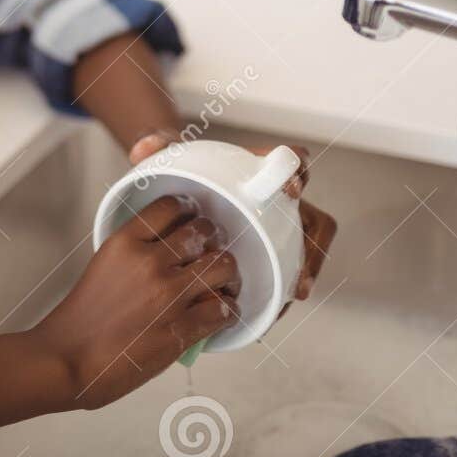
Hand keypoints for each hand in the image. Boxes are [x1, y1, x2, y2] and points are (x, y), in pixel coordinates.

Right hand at [31, 194, 239, 410]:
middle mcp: (150, 262)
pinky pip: (223, 309)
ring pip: (222, 266)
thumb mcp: (103, 265)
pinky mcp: (182, 327)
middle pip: (203, 232)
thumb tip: (167, 251)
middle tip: (215, 248)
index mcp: (125, 242)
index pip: (170, 206)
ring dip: (228, 273)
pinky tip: (224, 311)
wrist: (68, 359)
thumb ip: (134, 253)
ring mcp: (169, 294)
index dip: (189, 207)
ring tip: (225, 281)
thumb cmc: (80, 319)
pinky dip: (229, 309)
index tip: (194, 214)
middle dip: (214, 238)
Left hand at [129, 132, 336, 306]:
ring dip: (307, 270)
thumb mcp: (166, 155)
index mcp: (257, 169)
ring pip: (307, 249)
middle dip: (313, 243)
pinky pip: (288, 270)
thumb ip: (156, 147)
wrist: (177, 187)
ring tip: (294, 292)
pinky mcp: (268, 253)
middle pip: (312, 218)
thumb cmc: (179, 168)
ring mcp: (275, 228)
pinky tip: (275, 308)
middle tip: (299, 271)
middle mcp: (275, 200)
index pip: (291, 162)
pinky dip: (284, 288)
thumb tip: (143, 148)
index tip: (291, 188)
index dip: (298, 172)